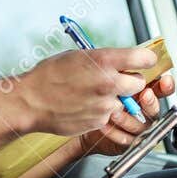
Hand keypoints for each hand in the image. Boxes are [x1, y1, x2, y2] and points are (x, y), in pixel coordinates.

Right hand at [4, 47, 155, 136]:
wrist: (30, 101)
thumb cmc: (49, 76)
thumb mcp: (79, 56)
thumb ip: (105, 59)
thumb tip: (123, 62)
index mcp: (104, 60)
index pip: (144, 58)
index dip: (145, 60)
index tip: (144, 61)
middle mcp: (108, 82)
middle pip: (140, 83)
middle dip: (132, 82)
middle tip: (118, 80)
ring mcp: (105, 104)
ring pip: (125, 102)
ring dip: (116, 99)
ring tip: (92, 94)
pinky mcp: (100, 121)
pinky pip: (110, 115)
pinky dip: (102, 111)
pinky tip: (85, 105)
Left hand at [79, 72, 175, 155]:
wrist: (82, 116)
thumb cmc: (96, 92)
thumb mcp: (107, 74)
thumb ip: (123, 68)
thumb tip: (133, 55)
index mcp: (145, 91)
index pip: (162, 88)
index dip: (166, 85)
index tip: (164, 80)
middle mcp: (144, 110)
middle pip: (156, 108)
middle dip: (150, 102)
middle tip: (144, 95)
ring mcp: (138, 127)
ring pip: (142, 125)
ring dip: (129, 118)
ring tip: (115, 112)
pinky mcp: (128, 141)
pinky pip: (127, 139)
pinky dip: (116, 132)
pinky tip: (105, 125)